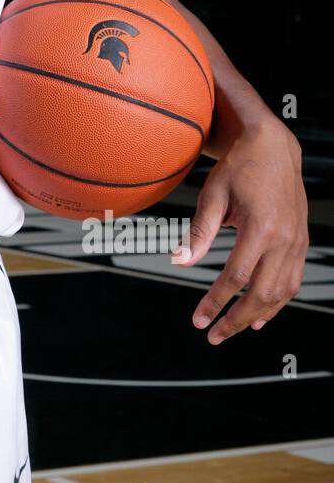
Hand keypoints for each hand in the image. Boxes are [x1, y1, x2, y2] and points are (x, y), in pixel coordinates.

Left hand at [171, 119, 307, 343]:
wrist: (273, 146)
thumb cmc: (239, 167)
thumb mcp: (213, 194)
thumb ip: (199, 231)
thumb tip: (180, 262)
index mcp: (260, 228)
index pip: (236, 277)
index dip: (215, 302)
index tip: (198, 320)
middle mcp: (284, 239)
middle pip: (261, 293)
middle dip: (237, 319)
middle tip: (213, 335)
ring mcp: (297, 241)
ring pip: (281, 292)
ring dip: (258, 315)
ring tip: (235, 329)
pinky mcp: (301, 241)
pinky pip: (293, 280)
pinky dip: (279, 301)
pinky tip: (262, 314)